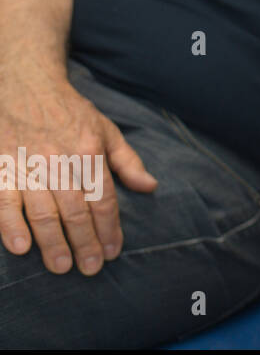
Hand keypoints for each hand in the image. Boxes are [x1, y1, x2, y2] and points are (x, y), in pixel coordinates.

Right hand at [0, 64, 157, 274]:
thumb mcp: (106, 130)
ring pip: (43, 211)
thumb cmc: (70, 112)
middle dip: (84, 242)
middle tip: (89, 268)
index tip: (113, 252)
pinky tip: (21, 248)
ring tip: (62, 266)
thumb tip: (150, 187)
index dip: (109, 228)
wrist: (26, 86)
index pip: (103, 199)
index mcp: (89, 152)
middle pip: (75, 211)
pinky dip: (11, 226)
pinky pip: (5, 202)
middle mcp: (60, 161)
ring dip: (52, 242)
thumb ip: (128, 162)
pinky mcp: (2, 168)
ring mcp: (28, 166)